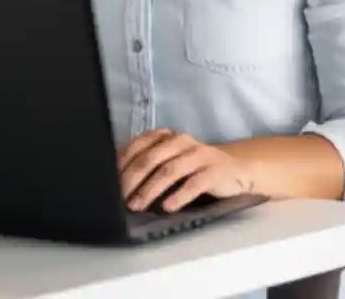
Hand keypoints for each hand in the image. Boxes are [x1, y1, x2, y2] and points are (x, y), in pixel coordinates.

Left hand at [118, 128, 256, 212]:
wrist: (236, 169)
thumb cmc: (194, 168)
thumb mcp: (171, 160)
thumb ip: (149, 164)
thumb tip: (117, 181)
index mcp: (166, 136)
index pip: (138, 146)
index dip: (122, 164)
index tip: (108, 181)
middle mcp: (181, 141)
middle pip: (150, 159)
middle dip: (132, 180)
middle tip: (121, 198)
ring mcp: (199, 155)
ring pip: (169, 171)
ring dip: (150, 190)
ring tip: (138, 206)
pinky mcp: (214, 171)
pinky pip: (194, 183)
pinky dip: (179, 196)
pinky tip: (168, 208)